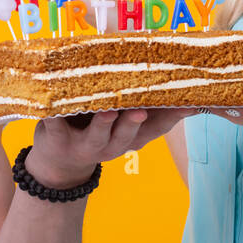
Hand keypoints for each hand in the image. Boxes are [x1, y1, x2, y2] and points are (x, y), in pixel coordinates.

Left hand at [25, 107, 197, 187]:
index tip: (189, 103)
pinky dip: (55, 116)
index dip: (173, 116)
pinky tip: (54, 104)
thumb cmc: (99, 130)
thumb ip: (147, 104)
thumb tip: (180, 79)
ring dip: (103, 123)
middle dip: (134, 122)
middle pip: (127, 133)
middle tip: (141, 110)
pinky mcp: (58, 139)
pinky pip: (56, 127)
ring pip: (97, 134)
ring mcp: (86, 144)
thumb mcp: (125, 123)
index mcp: (132, 137)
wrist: (60, 163)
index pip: (158, 127)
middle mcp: (113, 144)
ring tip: (108, 111)